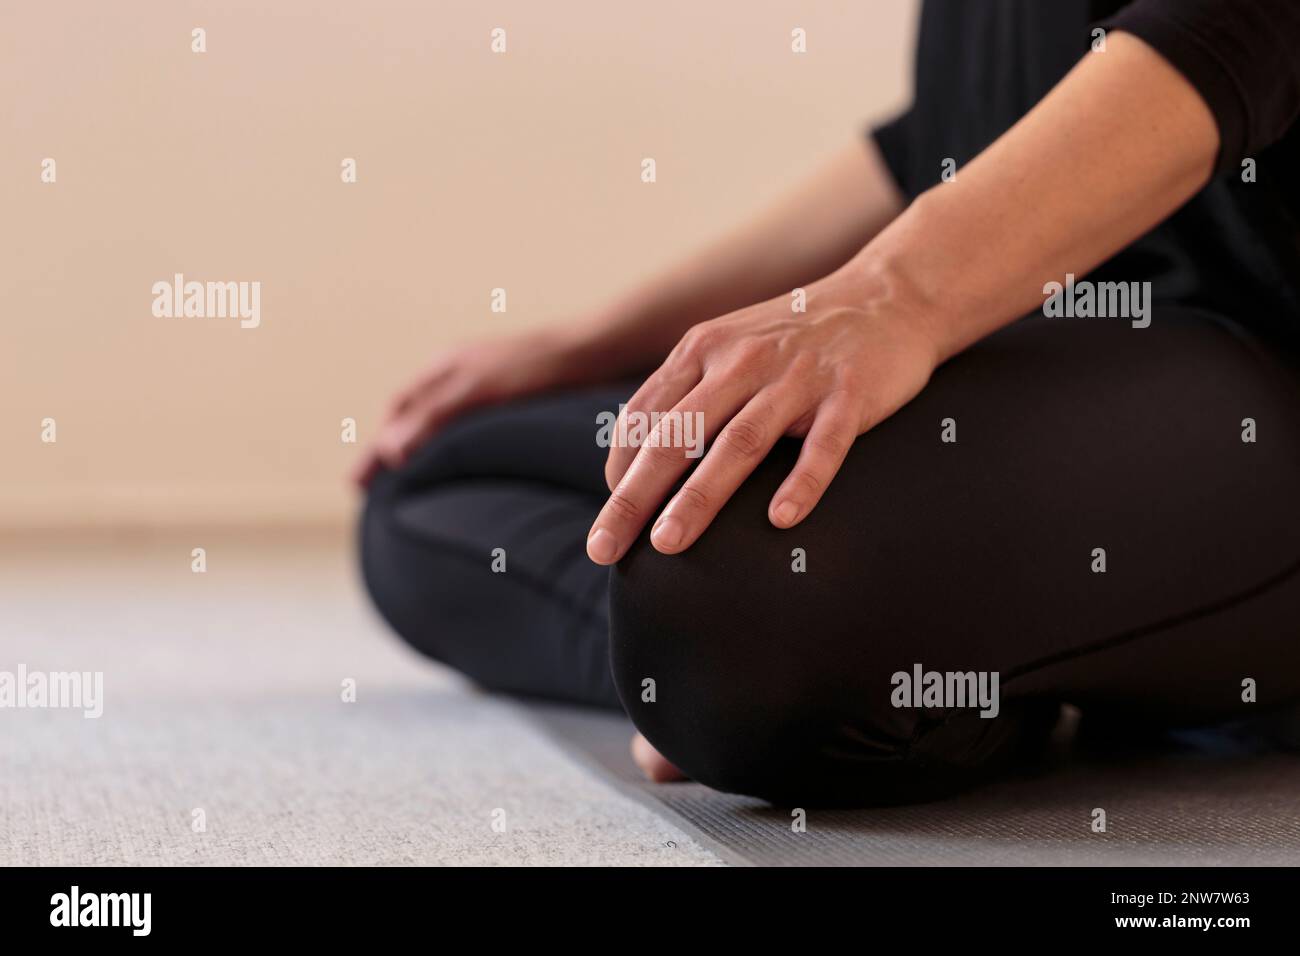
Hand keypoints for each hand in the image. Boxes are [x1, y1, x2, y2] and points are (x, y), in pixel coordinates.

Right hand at [352, 328, 588, 486]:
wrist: (599, 348)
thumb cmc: (538, 366)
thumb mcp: (476, 390)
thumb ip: (432, 417)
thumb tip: (390, 452)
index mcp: (448, 367)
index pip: (400, 411)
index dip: (379, 448)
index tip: (360, 485)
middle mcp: (464, 370)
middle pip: (414, 412)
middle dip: (393, 447)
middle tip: (376, 490)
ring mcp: (490, 379)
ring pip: (444, 416)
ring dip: (424, 445)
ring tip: (416, 481)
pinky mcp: (519, 392)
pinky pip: (474, 420)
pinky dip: (458, 442)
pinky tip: (471, 463)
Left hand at [585, 268, 938, 563]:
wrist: (886, 296)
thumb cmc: (796, 339)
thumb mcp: (731, 349)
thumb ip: (688, 392)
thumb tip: (637, 460)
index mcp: (704, 349)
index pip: (644, 415)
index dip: (620, 468)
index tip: (610, 518)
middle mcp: (742, 360)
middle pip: (678, 435)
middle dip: (636, 495)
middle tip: (606, 547)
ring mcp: (797, 375)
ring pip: (739, 441)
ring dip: (699, 496)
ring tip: (668, 542)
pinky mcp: (849, 390)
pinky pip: (824, 443)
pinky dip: (802, 481)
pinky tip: (781, 521)